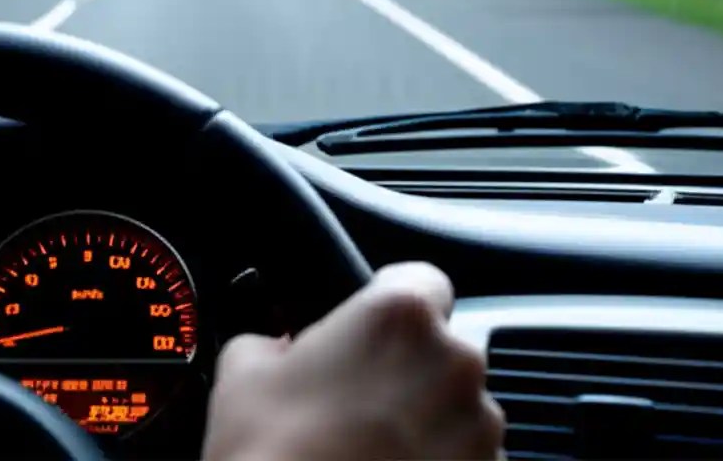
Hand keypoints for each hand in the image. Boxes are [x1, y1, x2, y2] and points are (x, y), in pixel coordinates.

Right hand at [203, 262, 504, 460]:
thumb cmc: (273, 453)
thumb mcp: (243, 371)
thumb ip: (272, 340)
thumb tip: (277, 347)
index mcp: (400, 315)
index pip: (421, 280)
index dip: (390, 302)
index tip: (367, 328)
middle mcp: (455, 362)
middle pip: (440, 348)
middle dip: (404, 370)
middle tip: (353, 401)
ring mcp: (479, 426)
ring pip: (457, 407)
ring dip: (425, 420)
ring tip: (369, 449)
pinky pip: (467, 457)